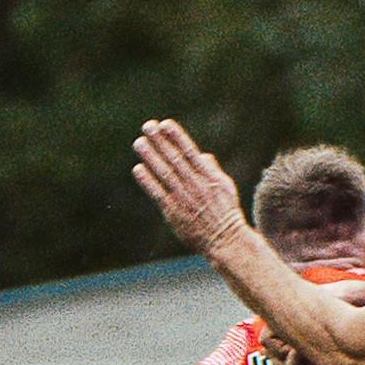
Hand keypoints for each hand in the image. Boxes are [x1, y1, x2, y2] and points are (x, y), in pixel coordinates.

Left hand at [127, 115, 245, 251]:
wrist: (225, 240)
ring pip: (165, 173)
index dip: (177, 137)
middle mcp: (195, 185)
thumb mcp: (225, 187)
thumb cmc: (226, 212)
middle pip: (175, 159)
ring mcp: (184, 198)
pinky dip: (148, 181)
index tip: (165, 124)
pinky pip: (158, 193)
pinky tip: (138, 168)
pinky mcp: (174, 211)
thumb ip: (212, 170)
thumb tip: (202, 155)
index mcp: (208, 177)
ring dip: (151, 157)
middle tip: (148, 126)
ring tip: (139, 143)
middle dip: (160, 142)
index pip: (190, 152)